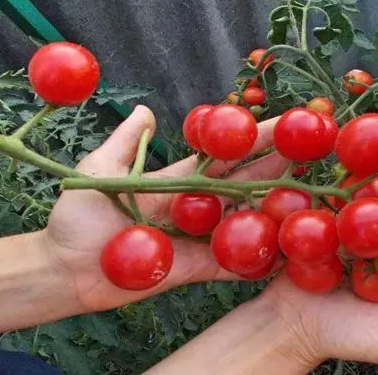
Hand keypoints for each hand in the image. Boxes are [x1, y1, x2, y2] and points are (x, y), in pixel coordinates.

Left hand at [43, 105, 287, 311]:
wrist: (65, 268)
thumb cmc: (78, 216)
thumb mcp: (99, 169)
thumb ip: (127, 142)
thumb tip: (144, 109)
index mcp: (178, 180)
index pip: (224, 155)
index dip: (252, 138)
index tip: (284, 122)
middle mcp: (196, 206)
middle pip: (244, 183)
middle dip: (278, 166)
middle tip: (312, 151)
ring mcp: (199, 238)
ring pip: (245, 220)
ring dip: (276, 210)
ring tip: (311, 197)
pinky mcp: (196, 268)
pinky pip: (232, 263)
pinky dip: (258, 259)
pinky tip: (288, 251)